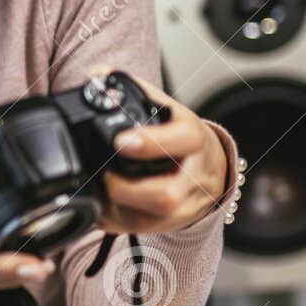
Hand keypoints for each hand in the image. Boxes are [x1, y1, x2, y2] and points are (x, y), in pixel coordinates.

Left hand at [96, 69, 229, 235]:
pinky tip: (99, 206)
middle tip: (105, 175)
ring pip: (154, 219)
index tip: (120, 140)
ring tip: (99, 190)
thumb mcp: (164, 107)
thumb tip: (95, 75)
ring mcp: (185, 206)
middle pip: (166, 195)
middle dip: (127, 189)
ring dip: (118, 207)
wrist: (210, 167)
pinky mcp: (170, 225)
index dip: (151, 142)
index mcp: (194, 139)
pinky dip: (113, 219)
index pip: (181, 141)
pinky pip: (137, 230)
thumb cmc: (180, 136)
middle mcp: (194, 176)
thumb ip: (130, 89)